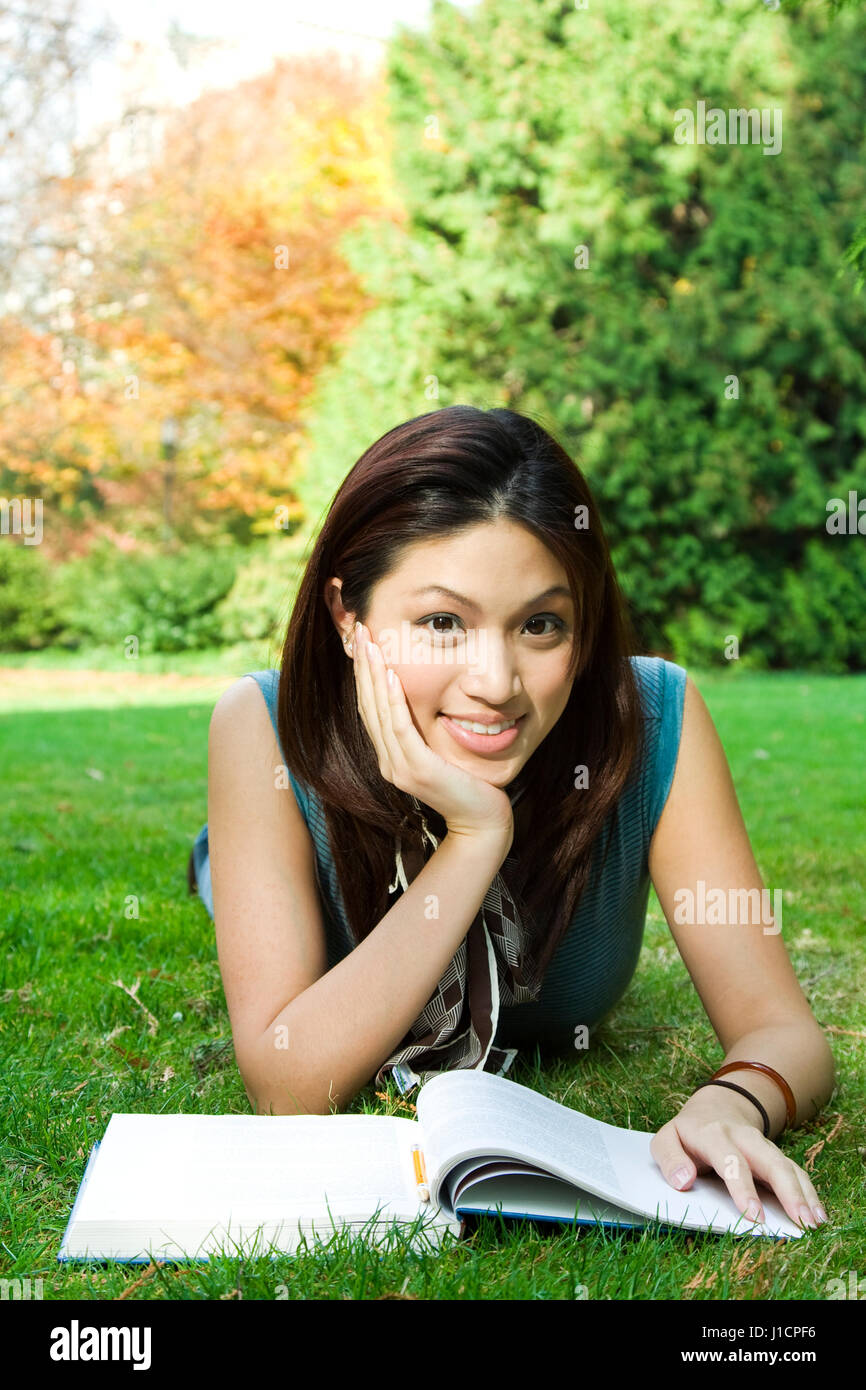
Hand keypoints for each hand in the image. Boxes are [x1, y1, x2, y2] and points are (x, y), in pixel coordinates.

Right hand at [352, 622, 513, 839]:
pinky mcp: (418, 771)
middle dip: (364, 665)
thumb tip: (426, 700)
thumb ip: (427, 731)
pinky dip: (394, 701)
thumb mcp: (442, 751)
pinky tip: (392, 676)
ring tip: (370, 643)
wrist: (483, 821)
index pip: (371, 707)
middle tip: (360, 629)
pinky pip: (401, 729)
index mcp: (391, 756)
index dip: (365, 673)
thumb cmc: (470, 785)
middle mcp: (389, 761)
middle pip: (368, 705)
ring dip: (373, 675)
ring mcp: (400, 767)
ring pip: (379, 712)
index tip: (364, 641)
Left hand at [649, 1088, 828, 1230]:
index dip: (743, 1188)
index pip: (731, 1161)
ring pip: (788, 1168)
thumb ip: (670, 1158)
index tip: (753, 1215)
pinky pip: (796, 1173)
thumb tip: (684, 1181)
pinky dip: (809, 1192)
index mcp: (714, 1135)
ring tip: (815, 1222)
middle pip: (771, 1162)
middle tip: (800, 1222)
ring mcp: (764, 1147)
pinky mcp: (776, 1157)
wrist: (716, 1106)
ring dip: (804, 1195)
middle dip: (788, 1192)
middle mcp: (744, 1139)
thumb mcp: (667, 1137)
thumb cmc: (689, 1131)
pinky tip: (818, 1214)